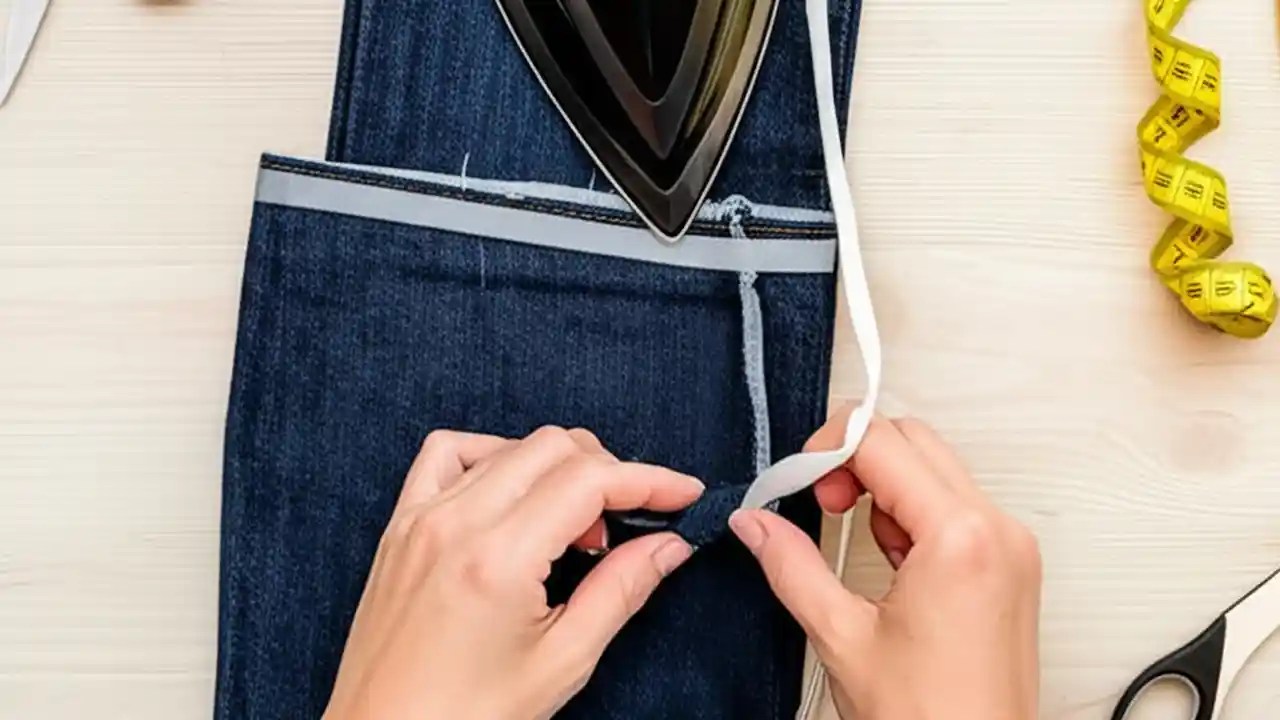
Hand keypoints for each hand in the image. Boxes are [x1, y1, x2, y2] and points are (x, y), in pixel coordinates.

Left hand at [324, 427, 704, 719]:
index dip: (648, 479)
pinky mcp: (400, 525)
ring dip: (556, 468)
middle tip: (630, 522)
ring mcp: (421, 517)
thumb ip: (621, 591)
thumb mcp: (561, 661)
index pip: (590, 479)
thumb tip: (669, 545)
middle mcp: (456, 523)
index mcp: (498, 558)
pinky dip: (490, 455)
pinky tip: (512, 495)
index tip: (681, 492)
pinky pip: (447, 454)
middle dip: (609, 472)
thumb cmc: (464, 718)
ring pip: (508, 446)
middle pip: (554, 447)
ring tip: (573, 528)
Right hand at [729, 408, 1041, 719]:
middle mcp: (997, 531)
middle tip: (818, 504)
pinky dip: (911, 513)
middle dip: (854, 458)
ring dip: (883, 486)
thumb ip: (791, 565)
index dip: (825, 451)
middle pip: (913, 440)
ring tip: (851, 540)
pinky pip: (955, 506)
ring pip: (935, 468)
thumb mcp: (841, 637)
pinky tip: (885, 557)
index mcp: (960, 539)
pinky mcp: (1010, 566)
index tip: (792, 483)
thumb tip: (755, 523)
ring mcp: (1010, 547)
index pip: (882, 442)